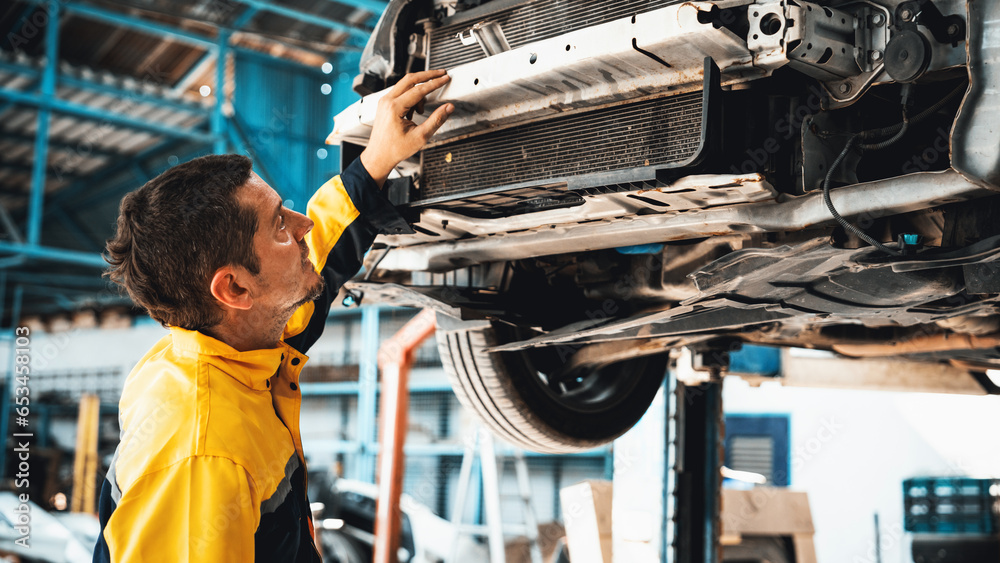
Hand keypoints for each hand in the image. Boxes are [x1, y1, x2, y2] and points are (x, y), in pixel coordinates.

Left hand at [360, 69, 454, 186]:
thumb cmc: (395, 149)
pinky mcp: (385, 104)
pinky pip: (401, 93)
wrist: (379, 156)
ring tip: (422, 111)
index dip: (435, 83)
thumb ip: (436, 120)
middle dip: (428, 75)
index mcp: (394, 107)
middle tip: (441, 74)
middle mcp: (387, 101)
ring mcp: (384, 101)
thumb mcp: (420, 137)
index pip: (419, 89)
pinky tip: (414, 113)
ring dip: (419, 92)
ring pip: (405, 85)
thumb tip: (448, 108)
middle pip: (410, 79)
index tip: (445, 78)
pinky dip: (412, 97)